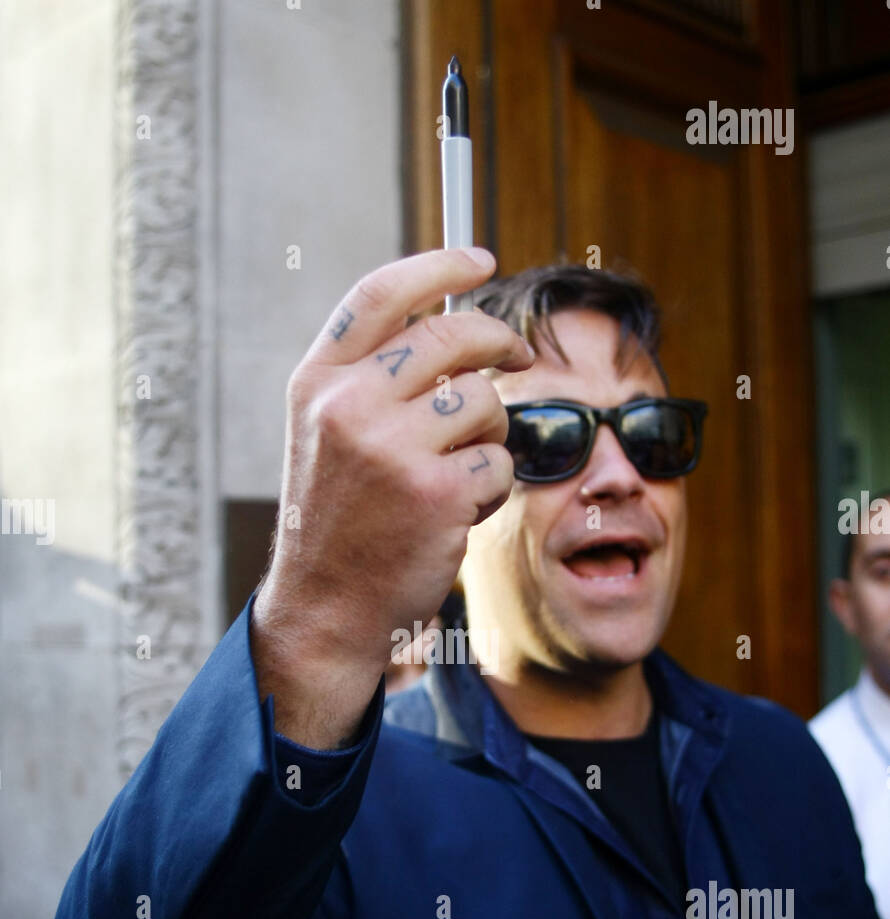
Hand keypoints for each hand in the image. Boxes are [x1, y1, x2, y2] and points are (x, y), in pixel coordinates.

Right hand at [251, 247, 533, 747]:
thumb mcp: (327, 436)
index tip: (480, 258)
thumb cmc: (339, 522)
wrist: (326, 607)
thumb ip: (371, 378)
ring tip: (462, 468)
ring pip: (485, 400)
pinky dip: (492, 484)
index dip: (438, 265)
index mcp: (317, 384)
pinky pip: (499, 459)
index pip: (380, 295)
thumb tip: (449, 319)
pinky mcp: (437, 493)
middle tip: (518, 355)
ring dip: (491, 431)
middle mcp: (348, 407)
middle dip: (498, 341)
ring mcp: (392, 449)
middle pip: (451, 334)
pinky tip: (460, 510)